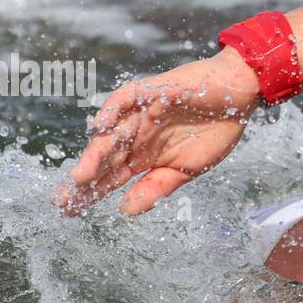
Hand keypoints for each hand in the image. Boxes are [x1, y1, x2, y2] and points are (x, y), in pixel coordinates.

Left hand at [56, 47, 260, 215]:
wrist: (239, 97)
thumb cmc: (215, 131)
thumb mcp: (185, 170)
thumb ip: (156, 187)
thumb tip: (126, 211)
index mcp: (143, 156)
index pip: (111, 177)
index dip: (91, 193)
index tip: (70, 212)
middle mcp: (136, 136)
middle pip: (103, 158)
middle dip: (84, 179)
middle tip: (64, 200)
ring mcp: (140, 114)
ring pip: (110, 133)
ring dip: (95, 153)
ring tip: (80, 176)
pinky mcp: (151, 91)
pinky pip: (125, 98)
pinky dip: (113, 110)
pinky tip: (101, 126)